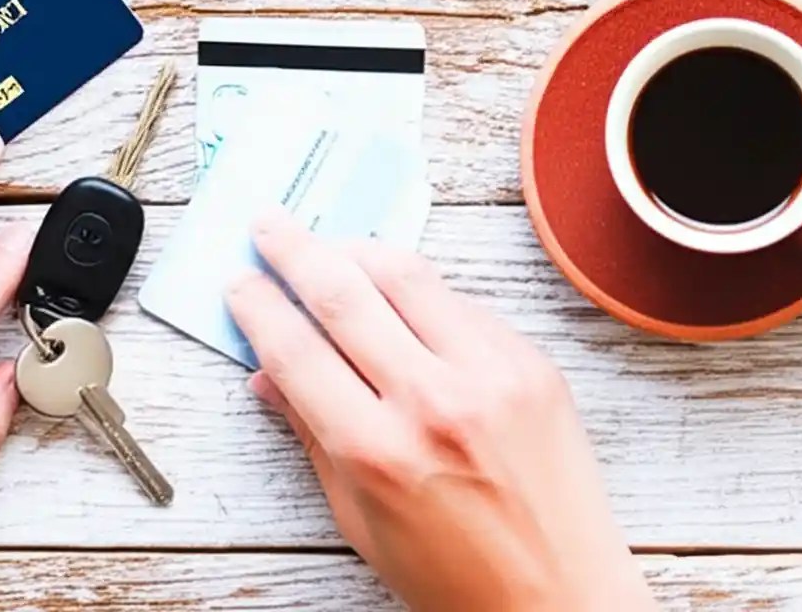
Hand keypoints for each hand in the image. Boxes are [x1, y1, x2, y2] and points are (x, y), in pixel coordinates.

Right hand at [227, 211, 656, 611]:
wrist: (562, 598)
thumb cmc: (455, 578)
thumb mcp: (358, 519)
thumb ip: (311, 437)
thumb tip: (268, 375)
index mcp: (377, 452)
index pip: (297, 350)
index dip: (258, 308)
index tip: (240, 286)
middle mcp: (433, 402)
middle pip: (344, 294)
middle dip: (294, 251)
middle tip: (267, 227)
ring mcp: (490, 375)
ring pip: (407, 275)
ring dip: (355, 248)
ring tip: (326, 241)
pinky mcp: (532, 363)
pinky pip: (461, 302)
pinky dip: (418, 288)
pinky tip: (395, 290)